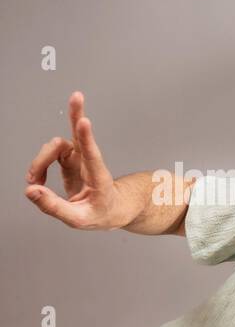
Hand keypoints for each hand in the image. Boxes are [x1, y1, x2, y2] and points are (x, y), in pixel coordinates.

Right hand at [24, 92, 132, 230]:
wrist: (112, 209)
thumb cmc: (101, 213)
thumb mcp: (79, 219)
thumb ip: (54, 207)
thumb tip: (30, 190)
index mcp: (99, 178)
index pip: (93, 155)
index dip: (86, 138)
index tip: (83, 121)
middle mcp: (89, 162)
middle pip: (76, 137)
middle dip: (68, 125)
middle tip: (71, 107)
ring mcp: (79, 158)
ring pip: (55, 145)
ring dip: (40, 161)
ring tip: (34, 181)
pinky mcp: (69, 159)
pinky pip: (50, 153)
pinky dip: (39, 165)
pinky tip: (36, 179)